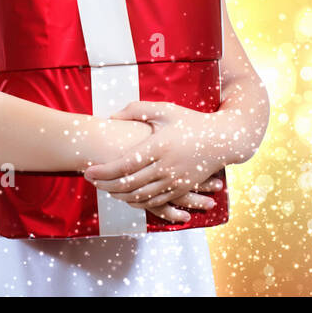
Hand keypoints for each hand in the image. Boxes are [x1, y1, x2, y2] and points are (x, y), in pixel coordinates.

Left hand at [83, 100, 228, 216]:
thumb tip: (113, 116)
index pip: (124, 165)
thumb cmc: (192, 122)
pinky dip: (137, 202)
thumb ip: (138, 109)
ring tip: (105, 189)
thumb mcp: (167, 110)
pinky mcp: (181, 189)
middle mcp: (166, 167)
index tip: (88, 170)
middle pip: (128, 184)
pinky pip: (155, 202)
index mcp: (160, 146)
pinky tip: (127, 196)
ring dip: (119, 196)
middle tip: (91, 181)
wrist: (224, 140)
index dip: (103, 171)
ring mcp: (175, 181)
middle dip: (105, 185)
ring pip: (139, 197)